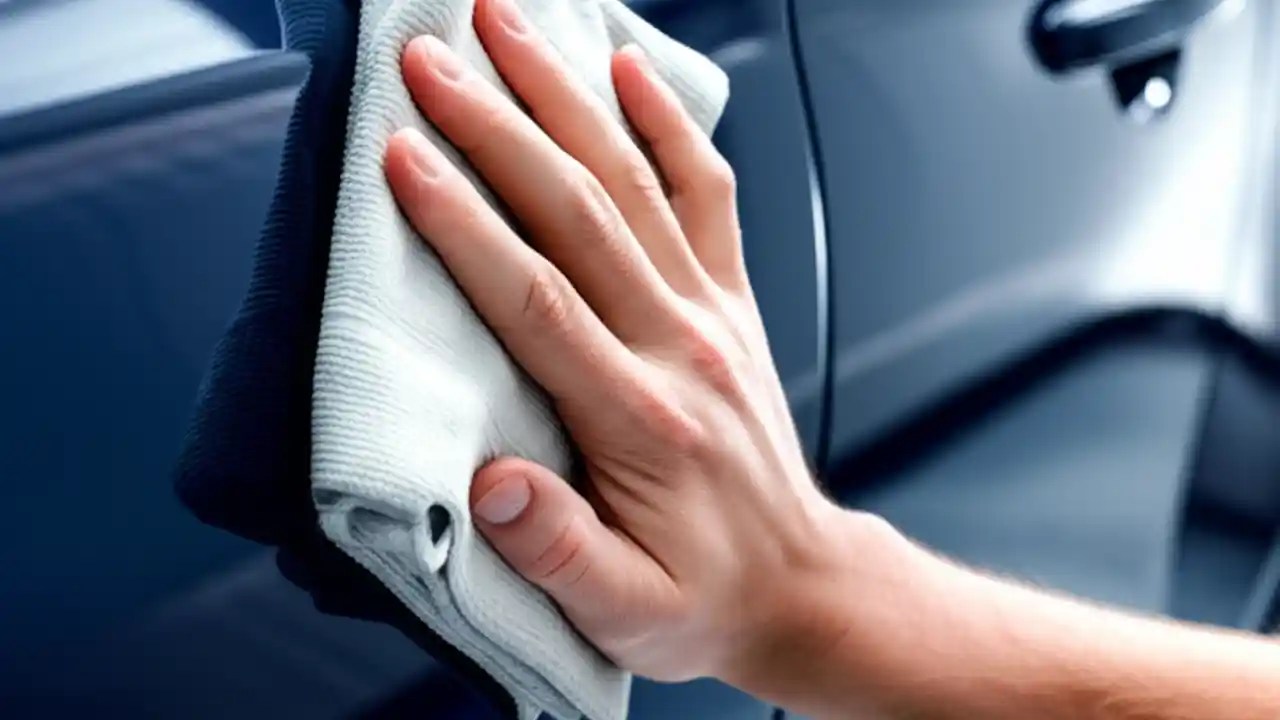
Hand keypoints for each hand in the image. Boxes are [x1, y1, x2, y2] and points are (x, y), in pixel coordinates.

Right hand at [383, 0, 882, 685]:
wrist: (800, 584)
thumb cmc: (702, 601)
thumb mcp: (627, 612)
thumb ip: (557, 551)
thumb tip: (490, 484)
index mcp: (639, 417)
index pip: (537, 299)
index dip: (465, 224)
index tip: (402, 155)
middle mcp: (679, 346)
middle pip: (577, 213)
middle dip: (495, 127)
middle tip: (428, 59)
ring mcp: (710, 315)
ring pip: (632, 183)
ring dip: (564, 98)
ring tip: (506, 26)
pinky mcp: (729, 304)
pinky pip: (706, 194)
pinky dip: (669, 126)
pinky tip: (628, 69)